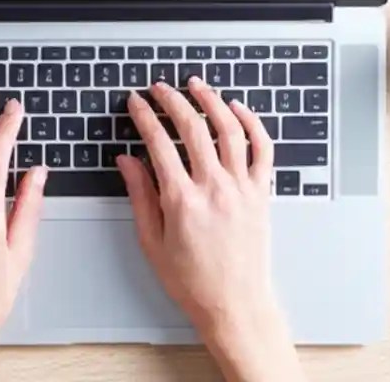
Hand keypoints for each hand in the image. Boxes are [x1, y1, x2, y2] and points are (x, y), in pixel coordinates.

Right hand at [119, 78, 302, 381]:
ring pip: (229, 129)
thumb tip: (127, 161)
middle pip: (192, 127)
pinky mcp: (261, 193)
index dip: (144, 116)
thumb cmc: (193, 280)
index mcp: (182, 201)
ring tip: (197, 86)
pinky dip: (252, 123)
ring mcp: (241, 188)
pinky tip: (237, 109)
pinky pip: (262, 149)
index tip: (136, 102)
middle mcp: (214, 188)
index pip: (159, 143)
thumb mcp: (152, 242)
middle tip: (159, 88)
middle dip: (172, 100)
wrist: (235, 303)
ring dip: (211, 101)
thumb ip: (140, 196)